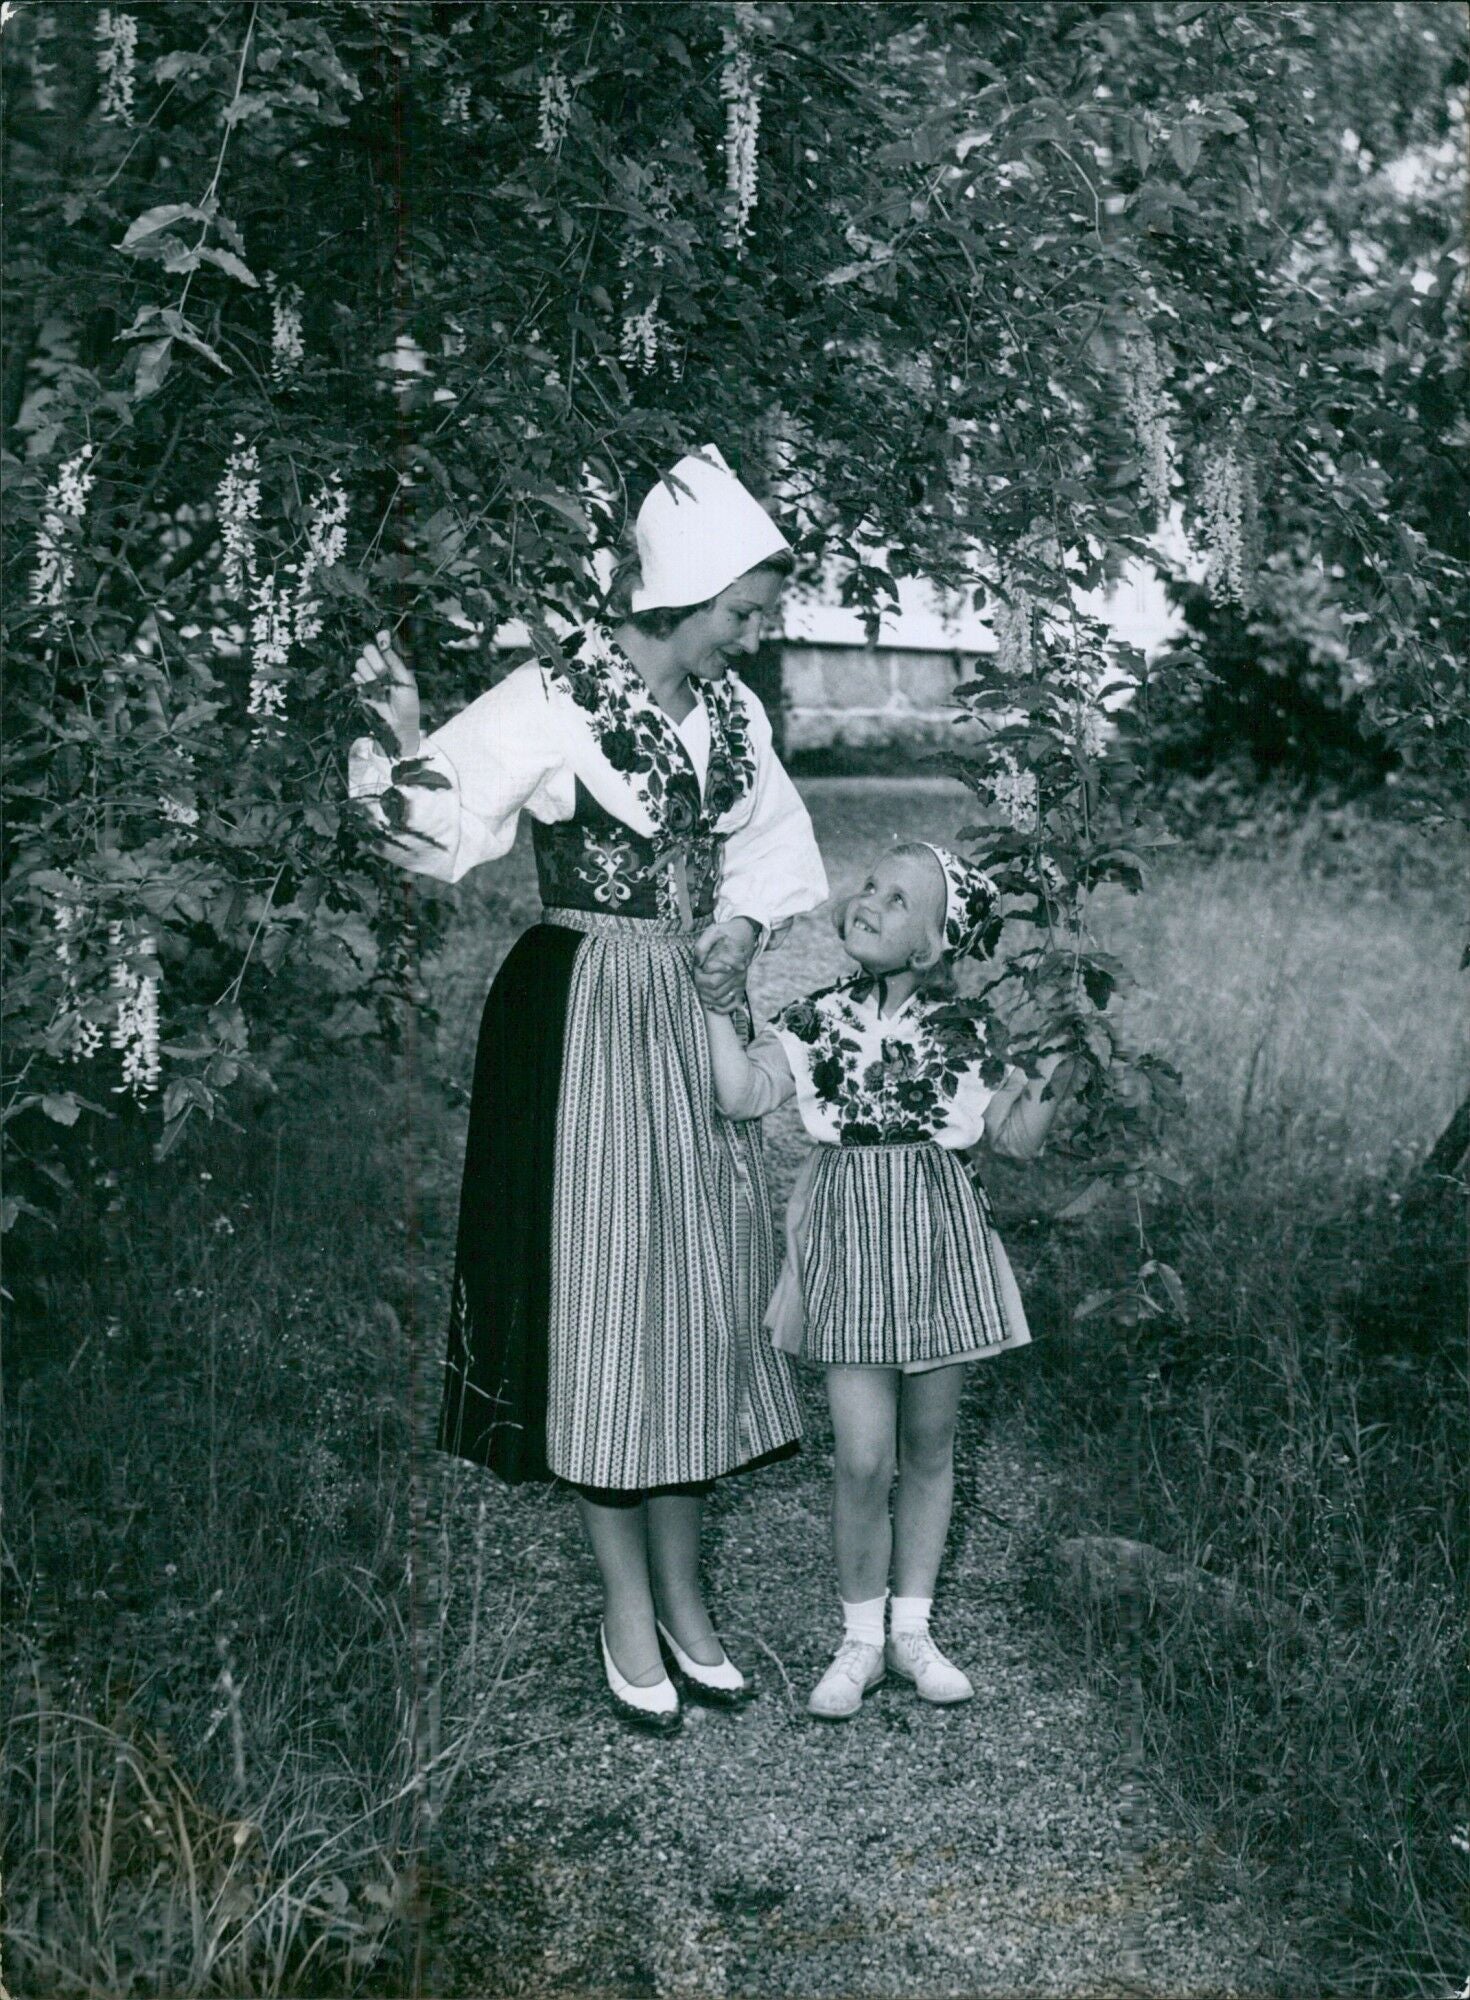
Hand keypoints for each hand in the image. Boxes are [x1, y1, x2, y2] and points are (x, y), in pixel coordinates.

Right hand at [352, 629, 420, 756]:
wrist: (399, 724)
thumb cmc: (408, 703)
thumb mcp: (407, 681)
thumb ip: (395, 663)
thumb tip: (386, 643)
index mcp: (393, 662)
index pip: (383, 643)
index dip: (381, 638)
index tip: (382, 637)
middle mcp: (379, 666)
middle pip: (368, 650)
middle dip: (376, 661)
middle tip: (384, 675)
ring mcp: (369, 676)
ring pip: (360, 663)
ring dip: (370, 675)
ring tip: (381, 688)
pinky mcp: (360, 687)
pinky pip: (355, 677)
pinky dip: (363, 684)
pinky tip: (373, 693)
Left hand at [692, 918, 758, 1013]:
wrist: (745, 933)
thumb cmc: (727, 932)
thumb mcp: (713, 931)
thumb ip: (702, 946)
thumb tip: (698, 963)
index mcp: (731, 961)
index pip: (711, 979)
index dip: (699, 975)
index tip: (698, 967)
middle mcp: (737, 974)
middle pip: (714, 991)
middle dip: (700, 985)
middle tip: (697, 976)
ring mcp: (739, 982)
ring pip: (721, 999)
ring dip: (706, 997)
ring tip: (700, 987)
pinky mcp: (740, 987)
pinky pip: (733, 1005)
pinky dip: (721, 1009)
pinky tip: (711, 1004)